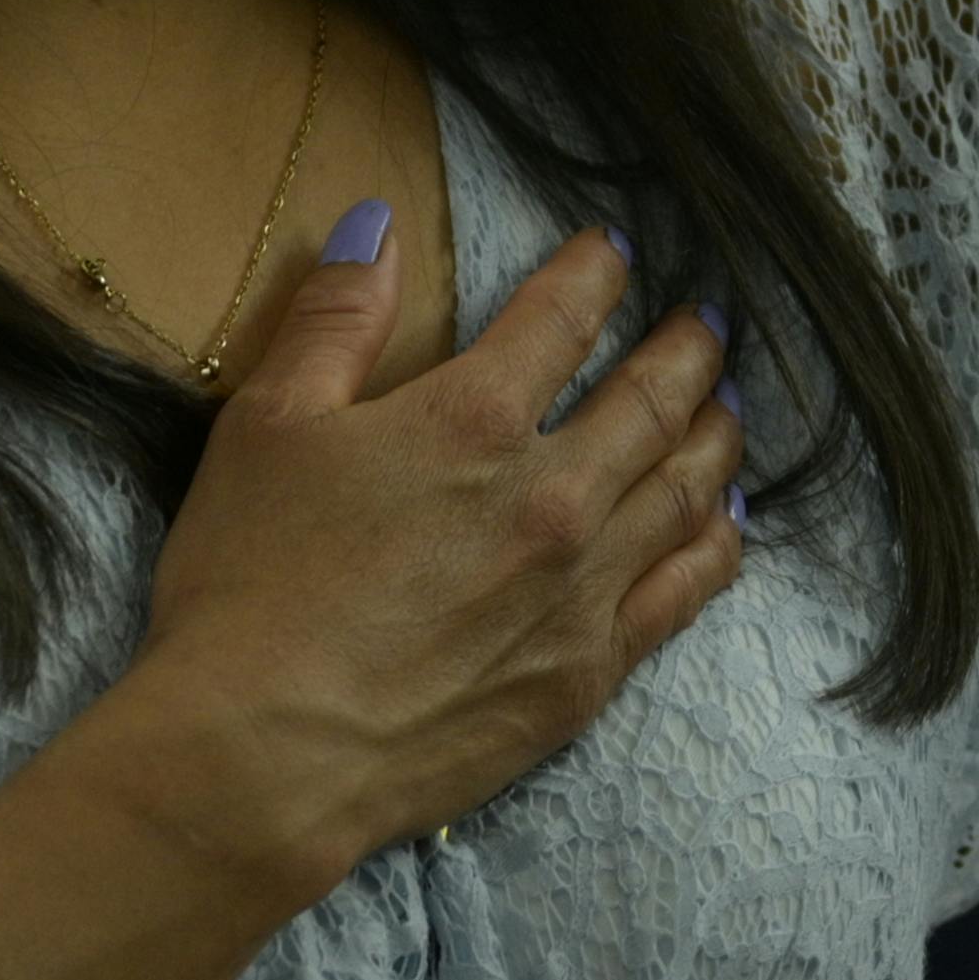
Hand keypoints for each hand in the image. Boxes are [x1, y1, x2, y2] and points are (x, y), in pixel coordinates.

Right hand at [109, 219, 747, 888]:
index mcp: (473, 420)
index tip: (614, 252)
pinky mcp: (587, 673)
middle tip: (707, 323)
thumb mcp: (265, 426)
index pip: (560, 320)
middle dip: (685, 351)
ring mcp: (582, 589)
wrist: (265, 755)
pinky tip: (725, 522)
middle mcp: (552, 495)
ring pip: (685, 491)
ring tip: (730, 406)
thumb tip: (379, 224)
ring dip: (716, 436)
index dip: (592, 275)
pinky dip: (716, 544)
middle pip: (650, 401)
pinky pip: (684, 591)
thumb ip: (332, 319)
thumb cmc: (249, 586)